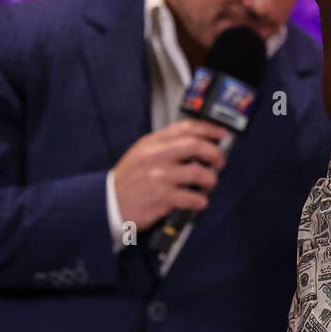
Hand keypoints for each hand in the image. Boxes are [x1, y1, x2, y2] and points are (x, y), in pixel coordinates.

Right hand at [111, 119, 227, 233]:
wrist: (108, 203)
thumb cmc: (130, 179)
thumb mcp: (142, 153)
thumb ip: (166, 145)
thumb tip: (198, 142)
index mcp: (152, 142)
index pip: (186, 127)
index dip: (209, 129)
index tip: (222, 134)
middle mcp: (156, 156)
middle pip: (195, 145)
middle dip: (215, 153)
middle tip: (220, 162)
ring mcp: (158, 177)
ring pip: (197, 172)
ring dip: (210, 179)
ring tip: (209, 184)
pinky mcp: (160, 198)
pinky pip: (191, 197)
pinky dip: (200, 201)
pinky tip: (199, 202)